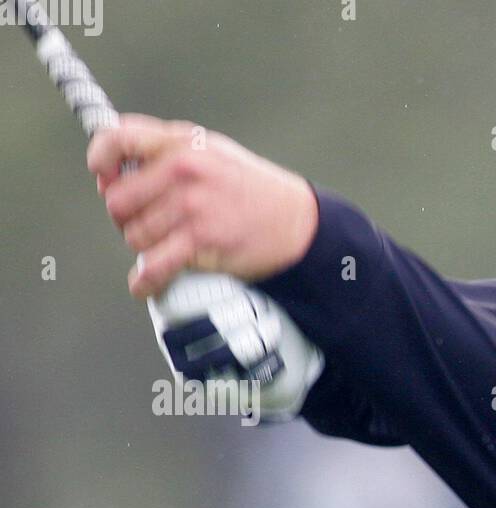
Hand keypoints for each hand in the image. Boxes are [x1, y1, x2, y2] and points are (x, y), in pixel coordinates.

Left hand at [87, 114, 319, 298]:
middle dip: (126, 217)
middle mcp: (183, 170)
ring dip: (146, 248)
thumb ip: (167, 152)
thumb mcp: (213, 151)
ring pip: (135, 236)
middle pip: (119, 200)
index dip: (102, 160)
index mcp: (182, 143)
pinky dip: (146, 280)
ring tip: (166, 247)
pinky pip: (155, 265)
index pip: (117, 139)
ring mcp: (191, 206)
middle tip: (148, 223)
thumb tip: (117, 171)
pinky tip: (145, 285)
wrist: (297, 223)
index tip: (104, 176)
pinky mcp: (201, 241)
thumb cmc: (254, 189)